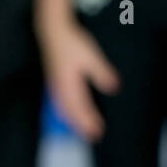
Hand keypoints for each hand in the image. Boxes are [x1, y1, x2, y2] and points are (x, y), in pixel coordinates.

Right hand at [38, 18, 119, 142]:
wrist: (52, 31)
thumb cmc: (72, 43)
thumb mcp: (92, 57)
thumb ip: (102, 74)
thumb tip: (114, 88)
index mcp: (69, 85)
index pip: (81, 109)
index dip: (89, 121)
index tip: (98, 131)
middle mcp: (59, 89)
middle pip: (70, 113)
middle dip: (81, 125)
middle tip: (93, 135)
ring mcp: (54, 86)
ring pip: (63, 110)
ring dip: (73, 121)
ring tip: (82, 128)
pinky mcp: (52, 82)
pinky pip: (58, 104)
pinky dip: (65, 113)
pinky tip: (68, 113)